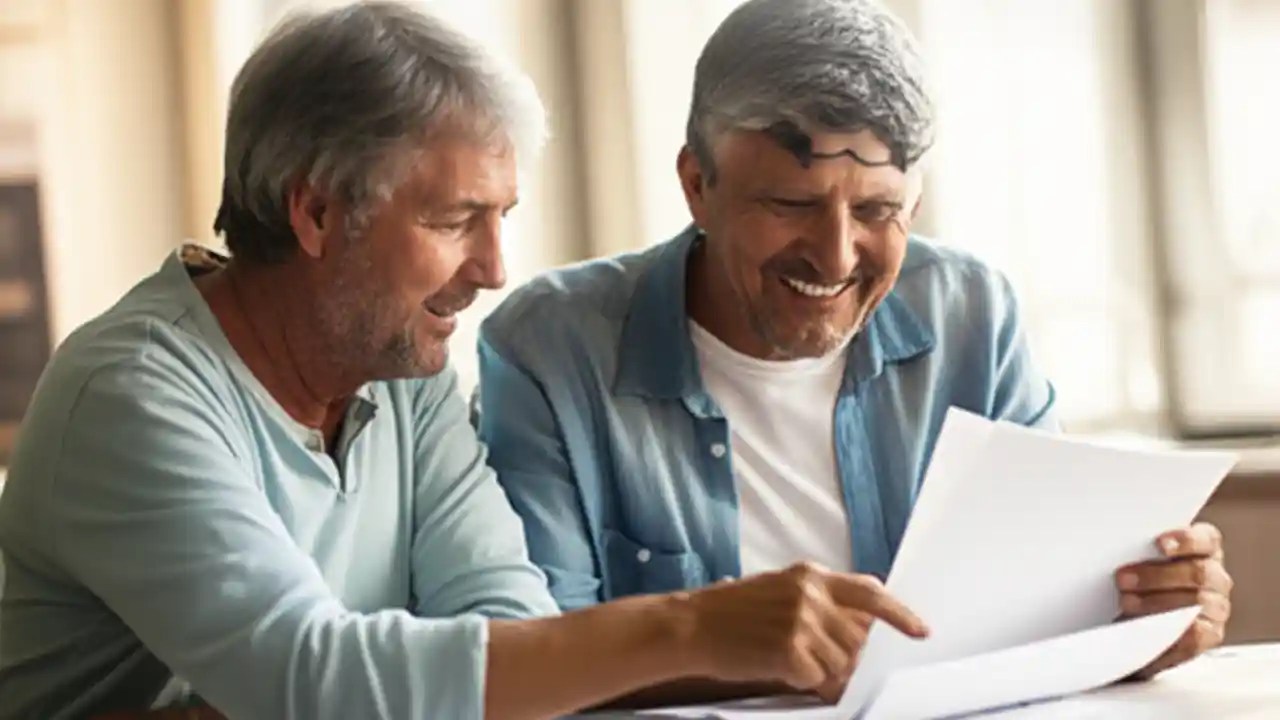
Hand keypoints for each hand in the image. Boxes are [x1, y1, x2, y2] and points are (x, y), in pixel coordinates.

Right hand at [683, 562, 927, 701]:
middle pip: (859, 637)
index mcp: (810, 576)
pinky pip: (818, 679)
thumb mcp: (778, 589)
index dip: (899, 614)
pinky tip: (780, 670)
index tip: (919, 631)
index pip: (870, 592)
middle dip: (847, 656)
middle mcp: (811, 595)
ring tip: (791, 662)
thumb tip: (859, 624)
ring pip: (842, 662)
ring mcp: (802, 623)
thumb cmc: (730, 612)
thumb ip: (819, 600)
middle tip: (819, 660)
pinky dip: (804, 681)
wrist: (689, 626)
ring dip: (824, 671)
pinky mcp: (791, 652)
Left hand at [1115, 523, 1231, 677]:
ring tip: (1126, 601)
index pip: (1205, 539)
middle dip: (1156, 575)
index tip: (1159, 544)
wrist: (1138, 619)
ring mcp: (1217, 606)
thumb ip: (1139, 549)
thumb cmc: (1139, 579)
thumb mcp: (1138, 559)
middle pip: (1197, 573)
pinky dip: (1168, 631)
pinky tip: (1144, 627)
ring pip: (1196, 603)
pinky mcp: (1211, 633)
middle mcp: (1215, 575)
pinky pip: (1195, 635)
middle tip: (1122, 579)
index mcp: (1204, 549)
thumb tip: (1119, 543)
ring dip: (1156, 603)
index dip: (1185, 540)